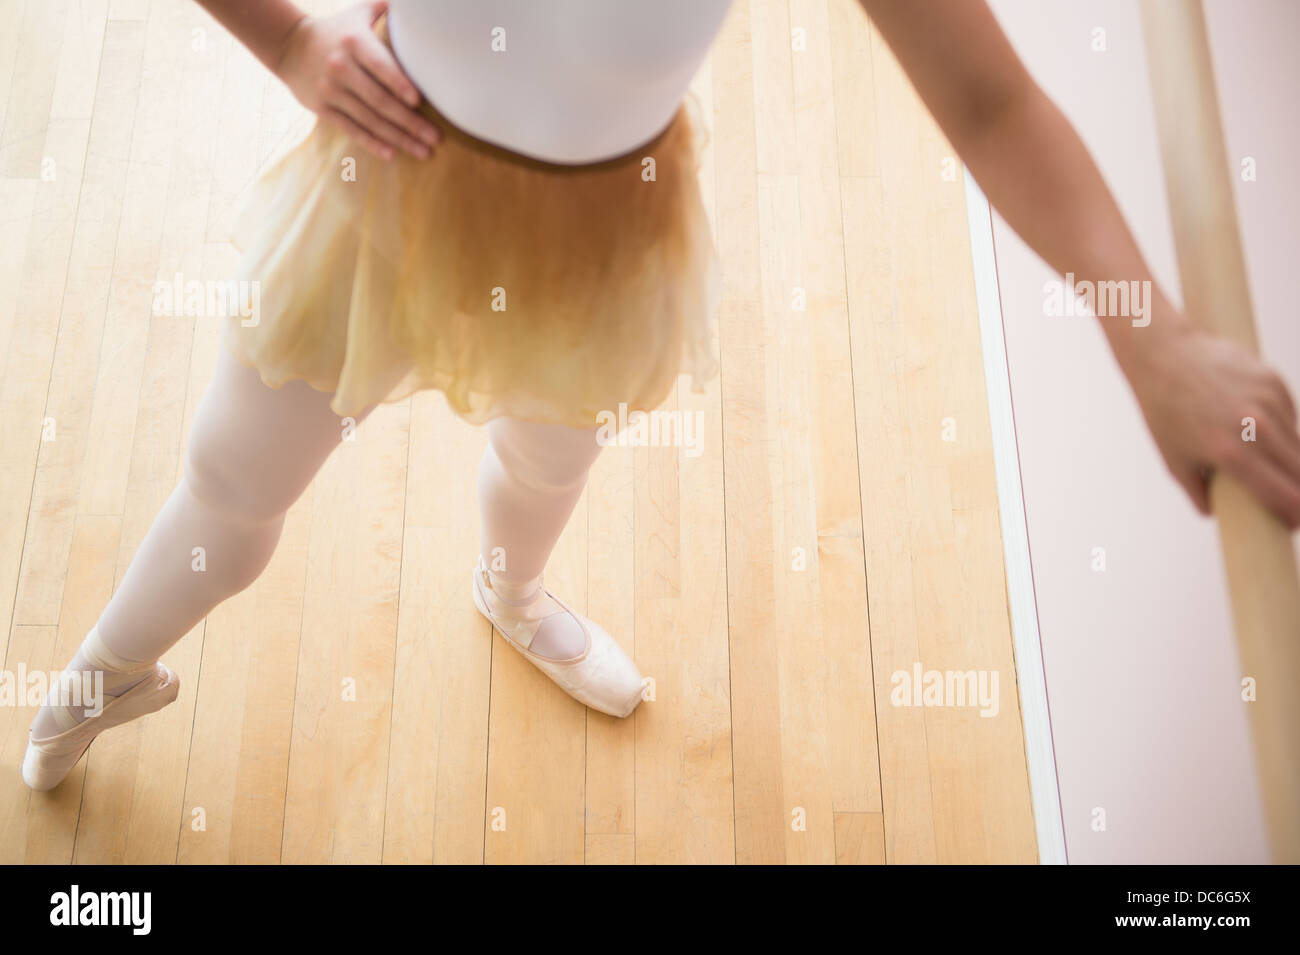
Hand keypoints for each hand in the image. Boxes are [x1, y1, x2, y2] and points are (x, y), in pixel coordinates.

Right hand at [274, 1, 439, 160]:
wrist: (289, 45)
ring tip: (424, 151)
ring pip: (370, 119)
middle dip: (410, 122)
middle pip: (380, 100)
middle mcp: (341, 67)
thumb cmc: (336, 31)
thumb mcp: (357, 14)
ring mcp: (330, 90)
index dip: (399, 84)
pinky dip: (372, 143)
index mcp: (354, 43)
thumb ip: (385, 8)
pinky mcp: (322, 108)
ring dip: (399, 138)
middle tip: (435, 138)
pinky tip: (392, 154)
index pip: (380, 66)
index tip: (419, 102)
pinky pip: (351, 129)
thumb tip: (419, 5)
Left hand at [1119, 315, 1299, 526]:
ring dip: (1294, 462)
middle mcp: (1257, 428)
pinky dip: (1284, 430)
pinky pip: (1291, 415)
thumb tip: (1214, 514)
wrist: (1165, 354)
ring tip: (1281, 471)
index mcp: (1231, 453)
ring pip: (1299, 443)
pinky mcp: (1274, 381)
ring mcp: (1269, 402)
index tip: (1295, 525)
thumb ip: (1196, 492)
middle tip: (1294, 505)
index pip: (1281, 494)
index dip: (1294, 515)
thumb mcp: (1173, 459)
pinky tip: (1266, 433)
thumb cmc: (1164, 411)